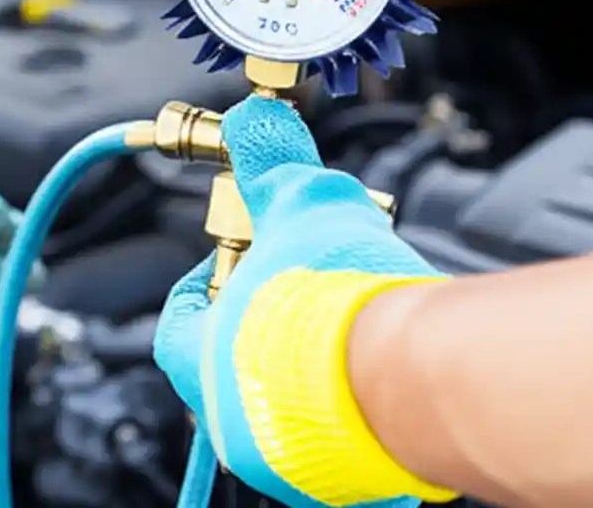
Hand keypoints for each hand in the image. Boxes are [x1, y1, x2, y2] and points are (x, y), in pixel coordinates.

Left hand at [153, 96, 455, 507]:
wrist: (415, 383)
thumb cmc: (339, 308)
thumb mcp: (299, 206)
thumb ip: (271, 163)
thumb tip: (256, 121)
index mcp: (202, 365)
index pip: (176, 323)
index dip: (204, 281)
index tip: (237, 256)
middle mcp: (235, 425)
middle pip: (235, 364)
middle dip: (268, 321)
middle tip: (306, 288)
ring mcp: (291, 462)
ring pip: (289, 405)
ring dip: (313, 365)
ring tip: (354, 326)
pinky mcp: (352, 483)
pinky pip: (342, 440)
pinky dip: (357, 405)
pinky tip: (385, 371)